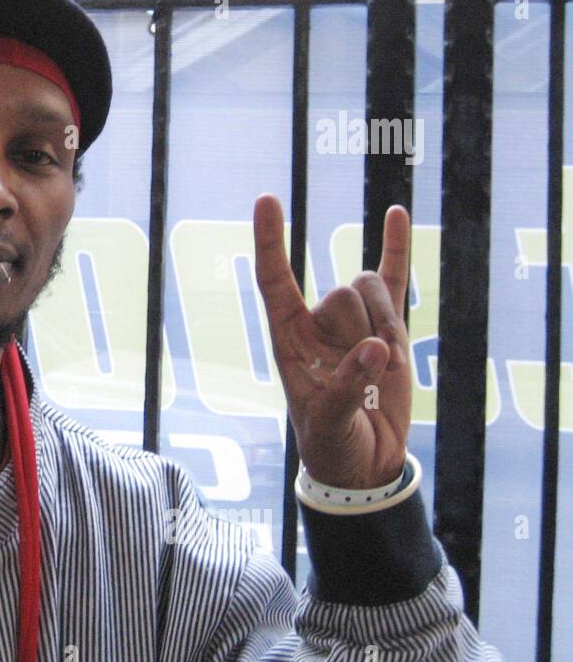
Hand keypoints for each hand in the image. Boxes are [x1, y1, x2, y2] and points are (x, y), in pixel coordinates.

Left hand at [252, 194, 410, 489]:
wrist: (362, 462)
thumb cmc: (332, 443)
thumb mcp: (331, 421)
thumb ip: (348, 386)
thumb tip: (375, 349)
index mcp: (288, 338)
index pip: (274, 280)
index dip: (270, 241)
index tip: (266, 198)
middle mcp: (317, 323)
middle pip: (347, 291)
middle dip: (372, 324)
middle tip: (381, 368)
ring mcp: (352, 323)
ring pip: (375, 290)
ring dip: (393, 325)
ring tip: (392, 369)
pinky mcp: (385, 330)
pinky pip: (392, 279)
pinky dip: (394, 248)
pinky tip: (396, 212)